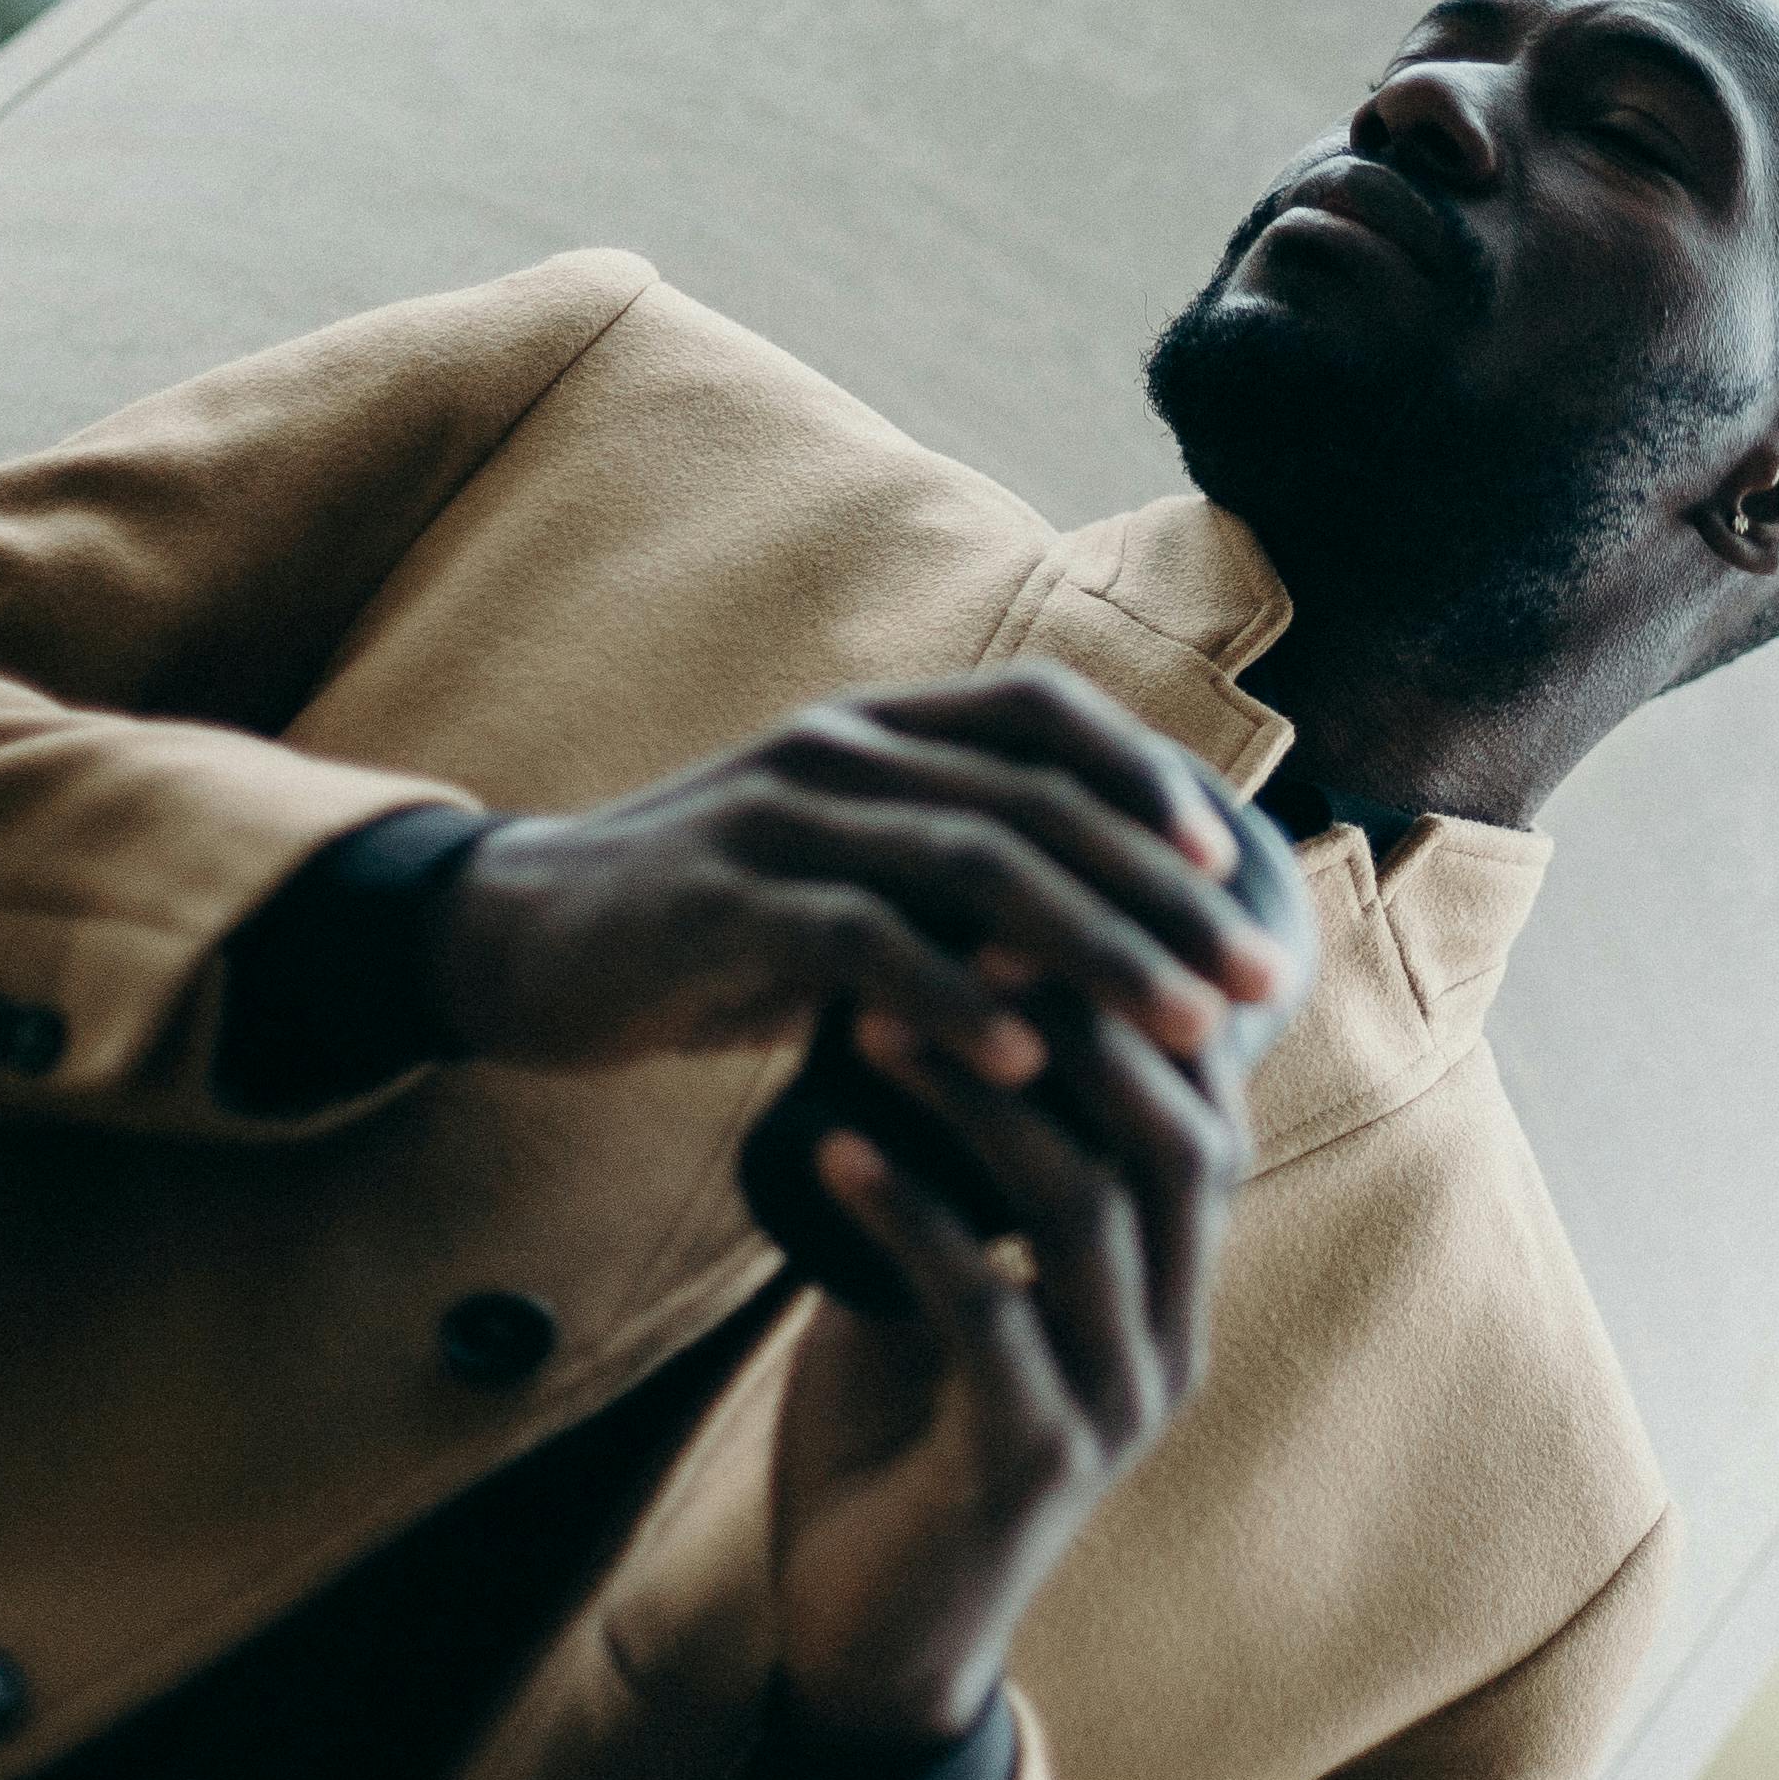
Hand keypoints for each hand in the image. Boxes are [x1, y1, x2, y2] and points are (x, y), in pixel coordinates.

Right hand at [434, 665, 1293, 1076]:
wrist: (521, 947)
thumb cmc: (711, 928)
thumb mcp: (845, 883)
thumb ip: (954, 886)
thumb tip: (1114, 938)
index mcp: (879, 729)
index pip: (1047, 714)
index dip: (1149, 781)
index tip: (1238, 877)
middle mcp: (840, 748)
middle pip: (1041, 799)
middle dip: (1166, 894)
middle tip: (1257, 983)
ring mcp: (778, 815)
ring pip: (976, 861)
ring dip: (1098, 950)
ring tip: (1185, 1030)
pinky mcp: (722, 901)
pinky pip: (863, 940)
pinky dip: (956, 999)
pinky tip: (1026, 1065)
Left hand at [765, 970, 1272, 1741]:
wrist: (863, 1639)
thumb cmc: (899, 1436)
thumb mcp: (942, 1277)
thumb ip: (962, 1172)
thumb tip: (908, 999)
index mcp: (1170, 1281)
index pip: (1201, 1100)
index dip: (1132, 994)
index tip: (1024, 895)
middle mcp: (1170, 1334)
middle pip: (1183, 1138)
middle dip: (1083, 1022)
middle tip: (969, 929)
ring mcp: (1116, 1402)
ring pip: (1089, 1211)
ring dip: (984, 1099)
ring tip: (881, 1018)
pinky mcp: (1034, 1464)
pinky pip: (987, 1313)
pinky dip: (910, 1217)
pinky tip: (832, 1146)